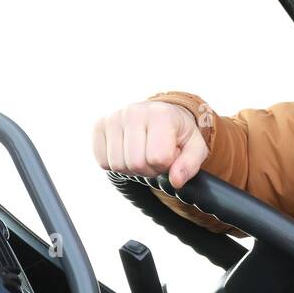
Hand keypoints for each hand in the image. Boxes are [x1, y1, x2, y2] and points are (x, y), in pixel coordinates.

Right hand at [92, 100, 209, 187]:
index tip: (170, 155)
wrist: (160, 116)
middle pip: (136, 164)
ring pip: (117, 165)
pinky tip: (128, 152)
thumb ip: (190, 165)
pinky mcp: (99, 126)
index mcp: (161, 115)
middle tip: (156, 158)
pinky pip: (102, 161)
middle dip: (149, 169)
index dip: (166, 166)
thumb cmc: (178, 133)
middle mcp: (134, 112)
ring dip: (132, 169)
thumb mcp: (195, 147)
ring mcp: (114, 117)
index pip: (158, 158)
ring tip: (143, 154)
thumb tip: (175, 180)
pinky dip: (116, 164)